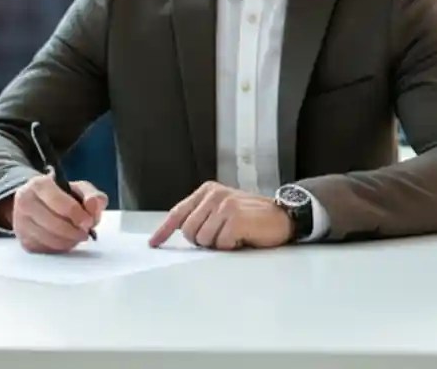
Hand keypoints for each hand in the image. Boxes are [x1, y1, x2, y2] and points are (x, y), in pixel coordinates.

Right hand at [0, 170, 107, 253]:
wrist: (38, 204)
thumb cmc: (62, 197)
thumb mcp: (79, 189)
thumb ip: (92, 195)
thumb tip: (93, 204)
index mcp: (38, 184)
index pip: (61, 204)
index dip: (78, 215)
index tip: (89, 221)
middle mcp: (25, 202)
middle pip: (55, 224)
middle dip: (75, 231)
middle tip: (85, 232)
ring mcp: (21, 223)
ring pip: (51, 239)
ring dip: (69, 241)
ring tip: (77, 235)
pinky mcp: (24, 241)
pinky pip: (47, 250)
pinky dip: (61, 248)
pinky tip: (66, 240)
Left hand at [149, 181, 293, 250]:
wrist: (282, 216)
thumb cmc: (252, 217)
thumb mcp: (222, 210)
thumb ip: (202, 216)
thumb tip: (180, 232)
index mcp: (207, 191)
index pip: (178, 212)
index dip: (164, 229)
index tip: (154, 243)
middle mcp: (214, 195)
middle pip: (188, 231)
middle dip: (202, 241)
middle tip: (222, 236)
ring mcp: (224, 205)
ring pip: (203, 239)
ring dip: (218, 244)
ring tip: (234, 235)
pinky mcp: (235, 218)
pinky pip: (221, 244)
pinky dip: (232, 246)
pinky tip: (243, 236)